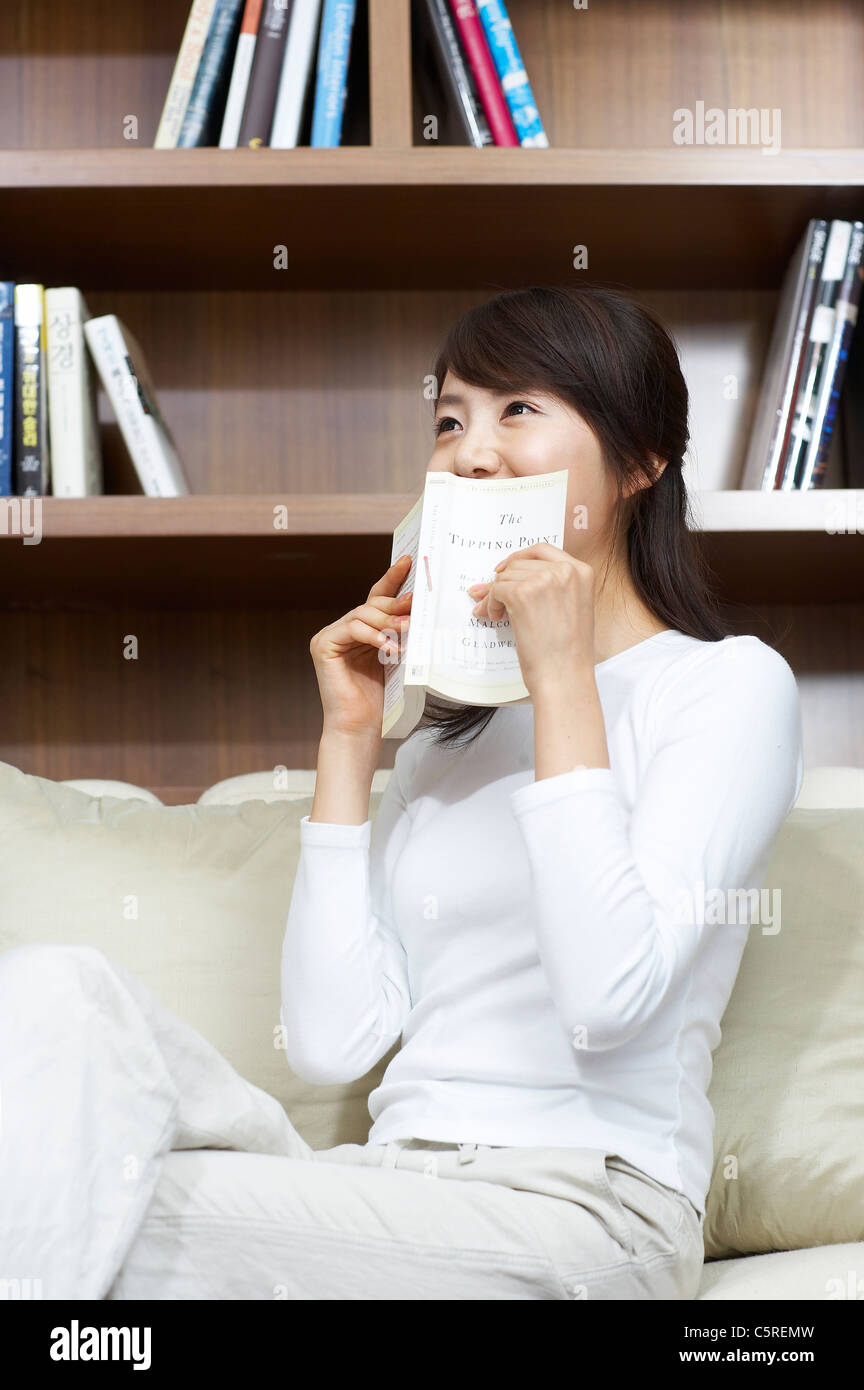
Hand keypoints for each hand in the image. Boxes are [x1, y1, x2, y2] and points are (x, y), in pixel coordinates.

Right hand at [309, 556, 412, 737]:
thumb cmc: (380, 698)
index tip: (409, 562)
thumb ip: (400, 633)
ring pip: (362, 614)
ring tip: (407, 630)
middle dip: (395, 603)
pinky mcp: (323, 646)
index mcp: (360, 631)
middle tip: (416, 603)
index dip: (392, 579)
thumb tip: (419, 607)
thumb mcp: (396, 657)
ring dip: (388, 621)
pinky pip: (352, 629)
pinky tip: (390, 648)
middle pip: (370, 604)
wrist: (360, 728)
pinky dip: (373, 636)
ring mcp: (329, 636)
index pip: (376, 599)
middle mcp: (342, 629)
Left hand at [466, 543, 594, 696]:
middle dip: (502, 581)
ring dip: (495, 595)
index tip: (505, 569)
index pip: (542, 550)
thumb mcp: (570, 608)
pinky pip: (496, 590)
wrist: (564, 677)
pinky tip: (497, 617)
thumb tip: (503, 575)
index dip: (519, 558)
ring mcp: (543, 580)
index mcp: (582, 571)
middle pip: (520, 563)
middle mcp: (565, 570)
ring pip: (505, 576)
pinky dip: (490, 603)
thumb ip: (547, 587)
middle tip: (490, 599)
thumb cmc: (567, 653)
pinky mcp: (522, 593)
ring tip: (497, 614)